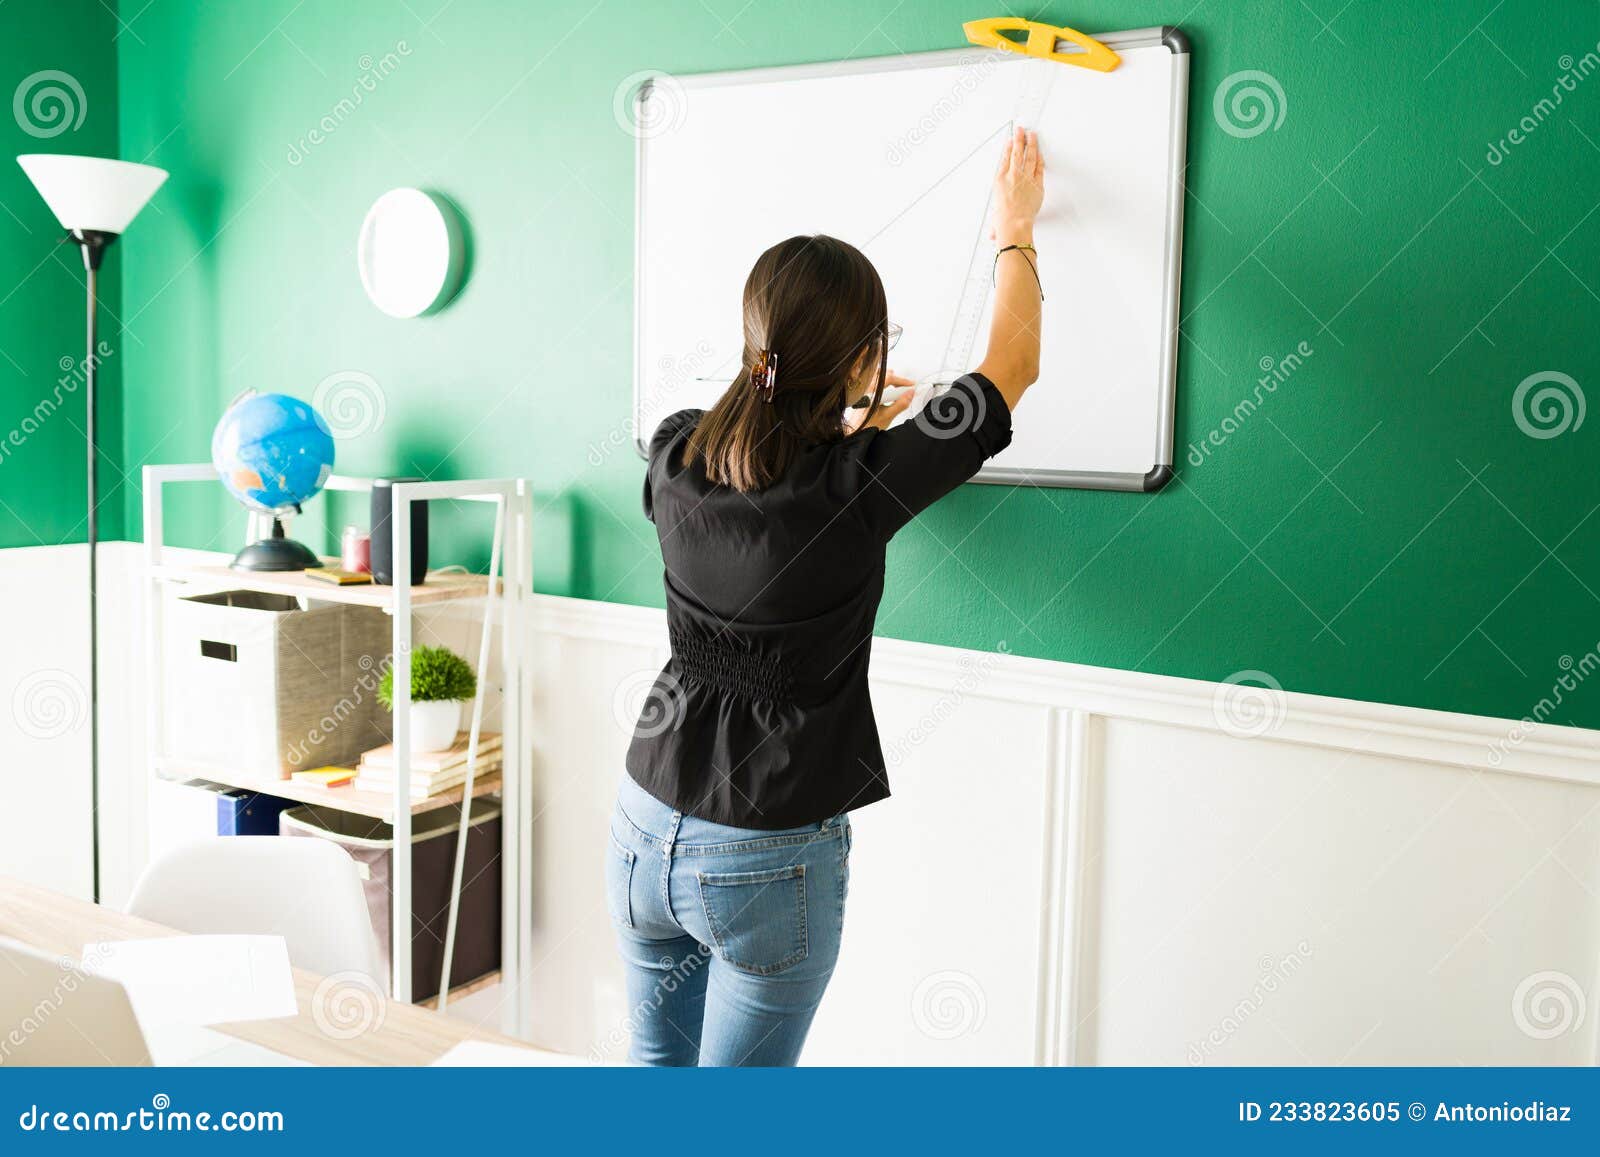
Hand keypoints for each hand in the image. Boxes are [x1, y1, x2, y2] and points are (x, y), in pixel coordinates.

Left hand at [842, 372, 915, 432]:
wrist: (856, 434)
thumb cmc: (867, 427)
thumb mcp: (888, 416)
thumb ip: (900, 404)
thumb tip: (910, 394)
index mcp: (871, 394)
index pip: (889, 379)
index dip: (902, 381)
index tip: (911, 385)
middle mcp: (865, 390)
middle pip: (883, 377)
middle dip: (897, 380)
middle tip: (906, 387)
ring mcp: (862, 391)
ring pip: (877, 379)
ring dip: (889, 381)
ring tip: (897, 389)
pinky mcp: (861, 395)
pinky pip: (873, 384)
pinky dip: (882, 385)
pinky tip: (887, 392)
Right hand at [991, 126, 1043, 245]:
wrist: (1014, 223)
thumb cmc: (1003, 220)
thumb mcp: (994, 213)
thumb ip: (997, 215)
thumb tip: (994, 230)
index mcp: (1000, 179)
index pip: (1005, 157)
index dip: (1008, 146)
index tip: (1010, 140)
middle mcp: (1012, 175)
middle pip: (1017, 152)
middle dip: (1019, 138)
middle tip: (1021, 130)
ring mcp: (1026, 178)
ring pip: (1029, 156)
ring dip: (1031, 143)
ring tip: (1032, 135)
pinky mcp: (1037, 183)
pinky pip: (1039, 167)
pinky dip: (1039, 159)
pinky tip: (1039, 152)